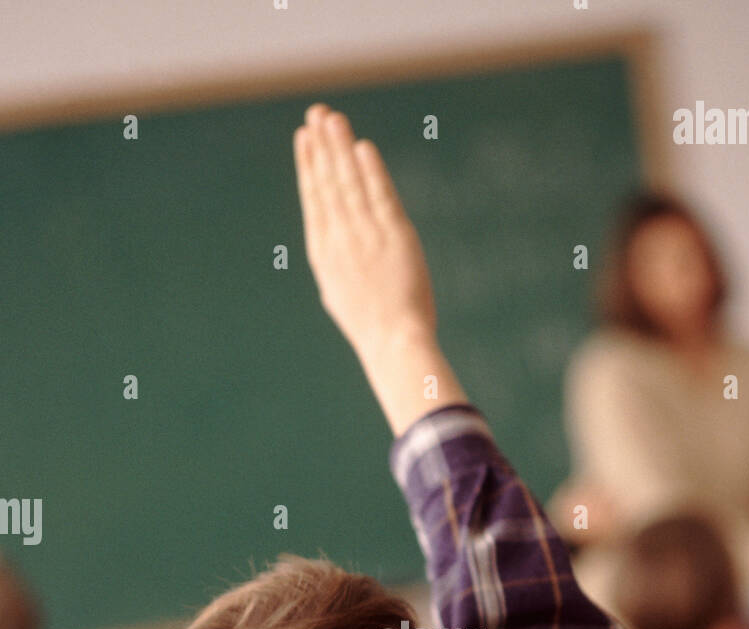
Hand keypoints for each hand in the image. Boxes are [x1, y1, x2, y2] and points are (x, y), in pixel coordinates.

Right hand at [294, 105, 436, 364]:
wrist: (393, 344)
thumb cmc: (372, 329)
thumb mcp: (342, 295)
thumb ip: (338, 264)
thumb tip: (336, 246)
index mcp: (324, 254)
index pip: (314, 200)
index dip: (309, 166)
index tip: (304, 139)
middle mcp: (340, 240)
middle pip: (328, 183)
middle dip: (322, 145)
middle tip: (316, 113)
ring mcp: (365, 236)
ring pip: (349, 182)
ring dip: (340, 147)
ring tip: (333, 118)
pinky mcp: (393, 236)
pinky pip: (379, 194)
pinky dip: (370, 169)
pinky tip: (362, 146)